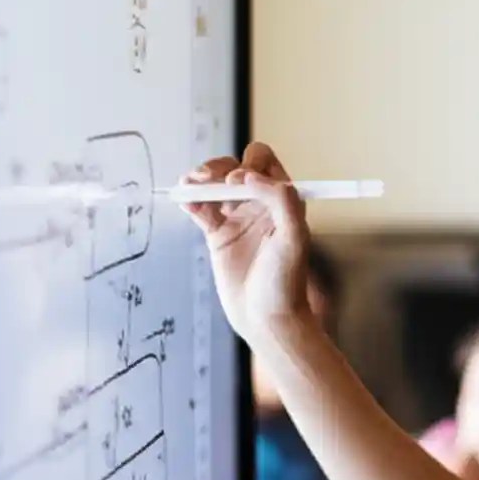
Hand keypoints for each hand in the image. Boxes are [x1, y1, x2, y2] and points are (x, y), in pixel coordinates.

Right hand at [180, 142, 311, 343]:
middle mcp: (260, 204)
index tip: (237, 182)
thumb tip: (249, 176)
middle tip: (207, 180)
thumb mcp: (294, 237)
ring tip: (189, 184)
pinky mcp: (218, 234)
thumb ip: (281, 200)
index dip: (249, 165)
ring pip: (214, 185)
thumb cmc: (286, 280)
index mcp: (282, 199)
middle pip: (233, 168)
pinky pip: (200, 209)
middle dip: (218, 167)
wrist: (267, 317)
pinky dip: (190, 201)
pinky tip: (184, 201)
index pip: (263, 162)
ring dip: (200, 179)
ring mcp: (237, 218)